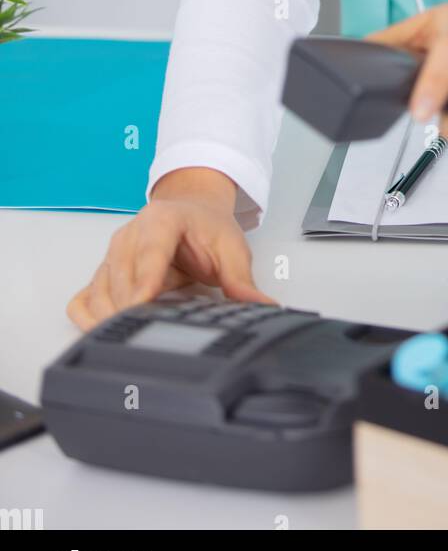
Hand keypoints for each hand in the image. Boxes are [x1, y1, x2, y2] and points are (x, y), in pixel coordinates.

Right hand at [66, 168, 278, 330]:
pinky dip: (90, 320)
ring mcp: (111, 255)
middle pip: (120, 279)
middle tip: (152, 339)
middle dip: (132, 311)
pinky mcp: (102, 273)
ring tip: (136, 342)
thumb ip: (242, 279)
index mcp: (162, 220)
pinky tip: (111, 336)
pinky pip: (82, 301)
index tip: (143, 308)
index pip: (149, 252)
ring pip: (98, 294)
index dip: (145, 282)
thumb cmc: (206, 226)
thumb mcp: (231, 247)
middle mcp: (129, 235)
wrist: (190, 208)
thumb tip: (261, 306)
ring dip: (112, 320)